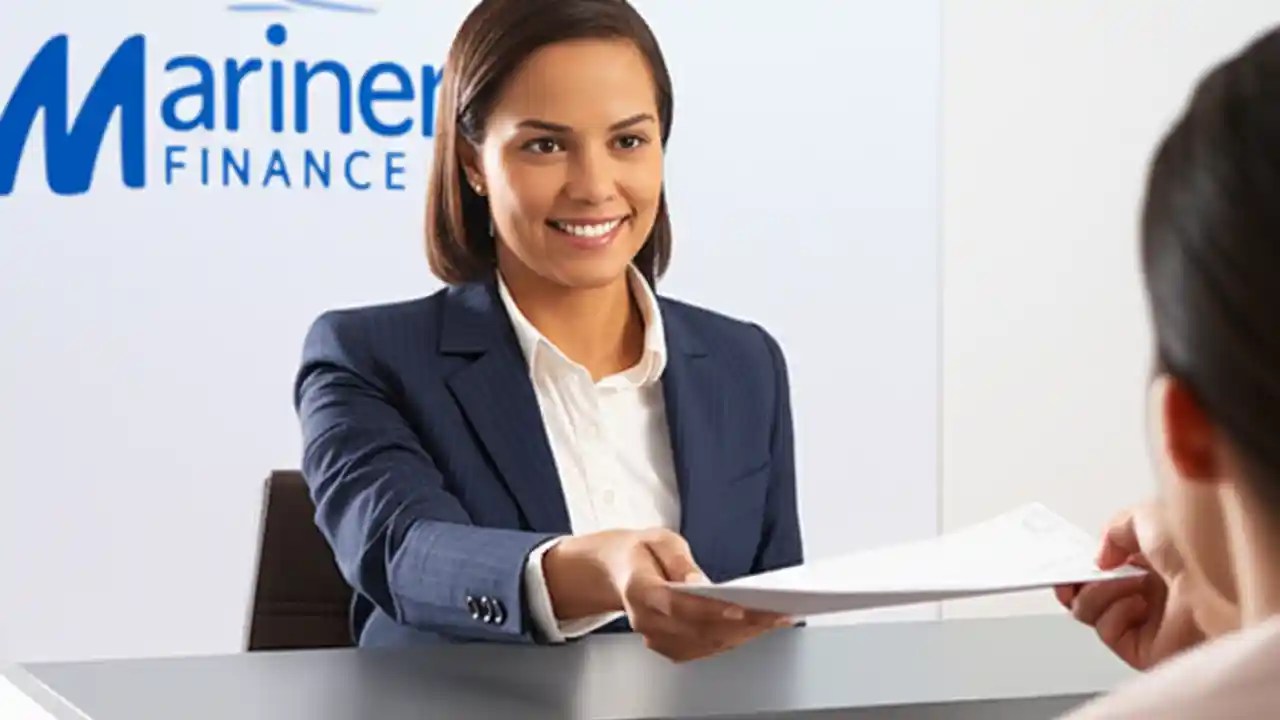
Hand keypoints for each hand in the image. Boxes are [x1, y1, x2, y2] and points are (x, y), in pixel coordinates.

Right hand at [545, 528, 792, 661]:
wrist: (615, 571)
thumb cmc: (639, 553)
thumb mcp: (657, 538)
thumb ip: (678, 560)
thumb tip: (699, 581)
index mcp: (638, 590)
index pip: (678, 606)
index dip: (711, 610)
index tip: (743, 608)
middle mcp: (645, 621)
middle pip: (699, 630)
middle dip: (742, 624)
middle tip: (777, 614)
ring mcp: (655, 638)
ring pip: (705, 644)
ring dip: (743, 635)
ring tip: (775, 620)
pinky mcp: (667, 646)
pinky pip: (703, 649)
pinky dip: (731, 640)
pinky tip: (754, 628)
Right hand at [1054, 502, 1204, 669]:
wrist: (1219, 594)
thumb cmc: (1195, 557)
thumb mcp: (1149, 518)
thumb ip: (1115, 527)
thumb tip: (1100, 557)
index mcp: (1147, 564)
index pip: (1098, 566)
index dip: (1077, 561)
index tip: (1063, 557)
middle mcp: (1141, 592)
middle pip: (1083, 590)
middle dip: (1072, 581)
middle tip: (1073, 574)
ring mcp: (1138, 621)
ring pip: (1087, 609)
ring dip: (1097, 592)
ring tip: (1124, 583)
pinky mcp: (1137, 647)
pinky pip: (1105, 630)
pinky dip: (1115, 613)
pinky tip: (1139, 604)